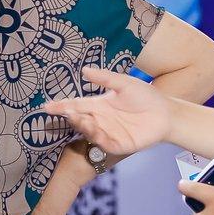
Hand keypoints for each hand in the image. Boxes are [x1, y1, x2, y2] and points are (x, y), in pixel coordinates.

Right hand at [39, 67, 171, 155]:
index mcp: (99, 105)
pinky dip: (95, 136)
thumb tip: (85, 70)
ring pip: (88, 131)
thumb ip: (105, 78)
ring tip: (77, 116)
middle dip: (69, 116)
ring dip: (81, 125)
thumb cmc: (146, 96)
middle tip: (62, 110)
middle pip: (79, 119)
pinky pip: (102, 142)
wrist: (167, 113)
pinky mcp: (117, 145)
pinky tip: (92, 128)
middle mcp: (100, 120)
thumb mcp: (124, 83)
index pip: (76, 105)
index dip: (61, 106)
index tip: (47, 106)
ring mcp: (107, 133)